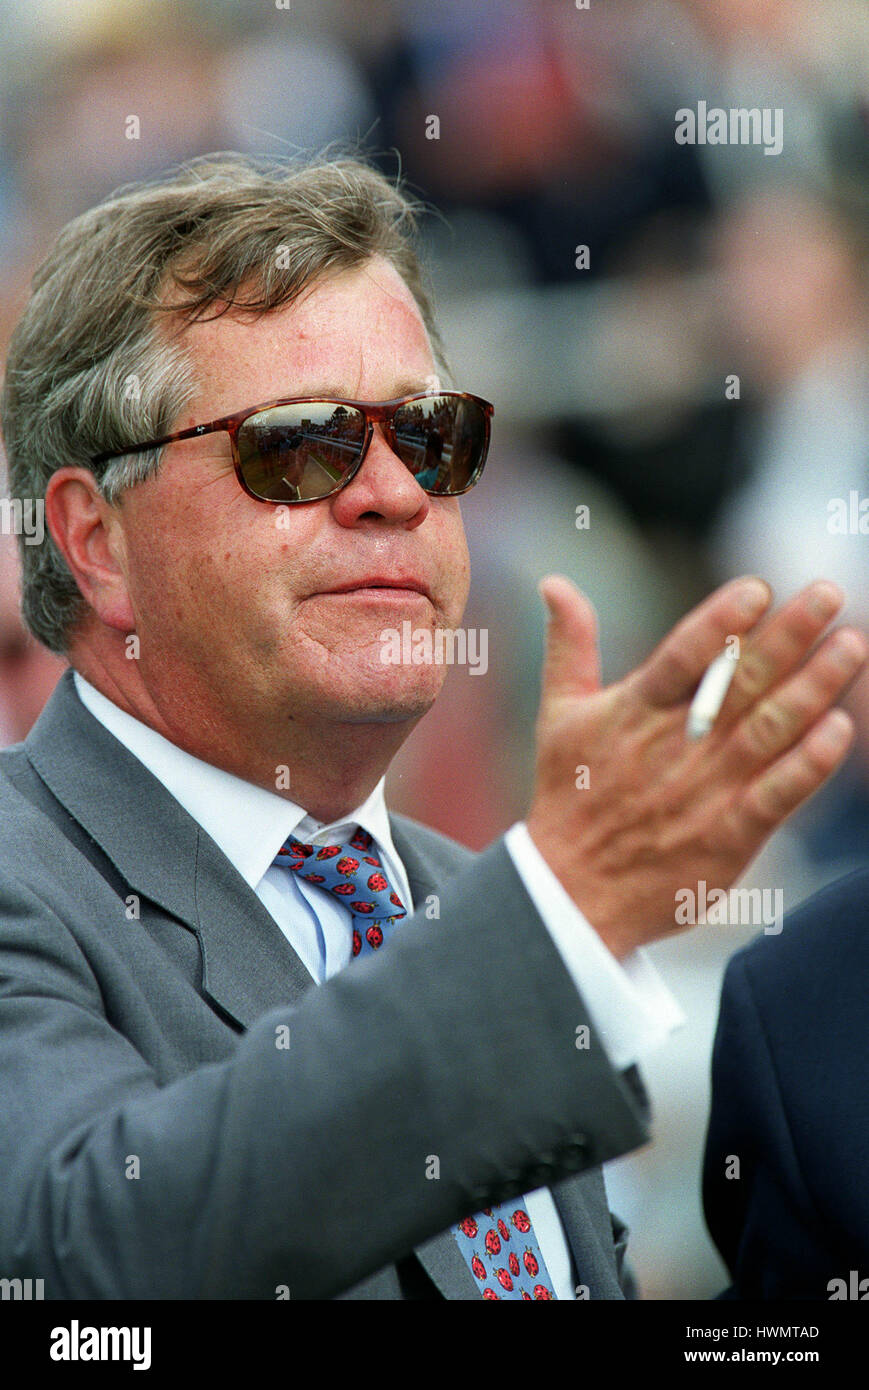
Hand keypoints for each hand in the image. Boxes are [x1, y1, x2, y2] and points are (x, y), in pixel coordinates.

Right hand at [526, 575, 867, 958]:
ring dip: (813, 687)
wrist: (571, 894)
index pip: (681, 657)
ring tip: (850, 646)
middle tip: (829, 593)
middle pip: (738, 683)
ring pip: (767, 730)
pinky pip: (777, 795)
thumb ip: (569, 644)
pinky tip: (840, 729)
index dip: (719, 622)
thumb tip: (555, 582)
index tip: (758, 588)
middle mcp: (673, 746)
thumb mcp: (559, 715)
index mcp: (632, 712)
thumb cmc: (569, 796)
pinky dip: (809, 763)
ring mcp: (704, 791)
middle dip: (788, 635)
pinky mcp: (729, 836)